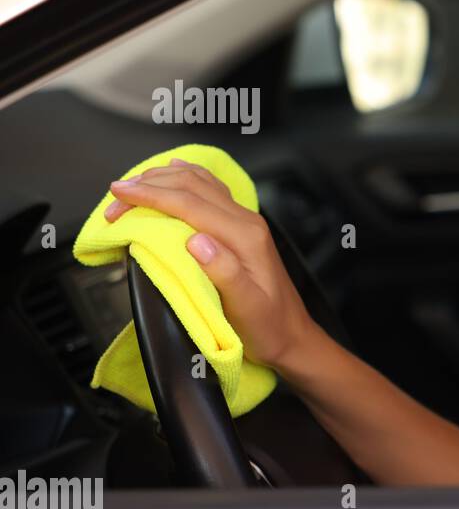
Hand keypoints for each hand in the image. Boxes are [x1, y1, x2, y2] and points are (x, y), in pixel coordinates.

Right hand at [105, 157, 315, 369]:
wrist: (292, 336)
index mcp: (245, 237)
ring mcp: (245, 223)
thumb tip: (196, 241)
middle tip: (114, 197)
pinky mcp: (240, 230)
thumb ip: (225, 273)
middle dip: (149, 186)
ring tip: (132, 185)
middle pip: (192, 186)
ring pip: (200, 184)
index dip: (150, 196)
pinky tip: (174, 172)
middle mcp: (246, 222)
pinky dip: (185, 180)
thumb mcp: (247, 308)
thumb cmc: (269, 327)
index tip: (118, 194)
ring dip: (163, 179)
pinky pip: (210, 193)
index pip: (189, 203)